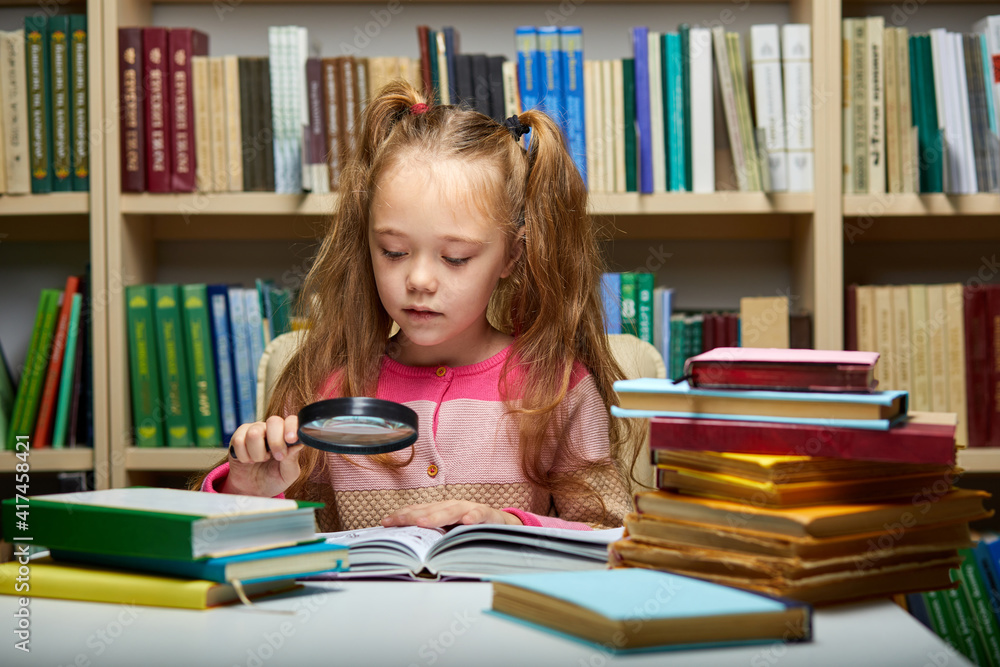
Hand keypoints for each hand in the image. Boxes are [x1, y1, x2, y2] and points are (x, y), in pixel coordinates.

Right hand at [223, 415, 305, 497]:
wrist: (252, 490)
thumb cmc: (273, 479)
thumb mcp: (287, 474)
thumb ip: (292, 459)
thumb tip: (298, 444)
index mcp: (287, 435)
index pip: (291, 420)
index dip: (291, 427)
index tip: (291, 440)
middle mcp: (271, 429)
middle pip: (273, 421)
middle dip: (275, 442)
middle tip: (277, 457)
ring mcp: (254, 431)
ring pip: (254, 433)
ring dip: (257, 454)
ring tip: (260, 460)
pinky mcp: (238, 436)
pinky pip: (239, 441)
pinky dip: (244, 456)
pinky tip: (248, 460)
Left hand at [381, 500, 522, 527]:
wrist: (501, 524)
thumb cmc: (470, 529)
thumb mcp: (448, 532)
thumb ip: (432, 535)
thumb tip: (408, 545)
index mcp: (441, 510)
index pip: (418, 511)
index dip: (402, 516)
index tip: (385, 523)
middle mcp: (453, 507)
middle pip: (430, 510)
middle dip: (412, 516)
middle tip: (396, 521)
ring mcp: (470, 509)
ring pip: (451, 511)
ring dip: (437, 516)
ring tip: (422, 522)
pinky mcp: (487, 515)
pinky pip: (479, 515)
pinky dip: (473, 517)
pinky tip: (467, 522)